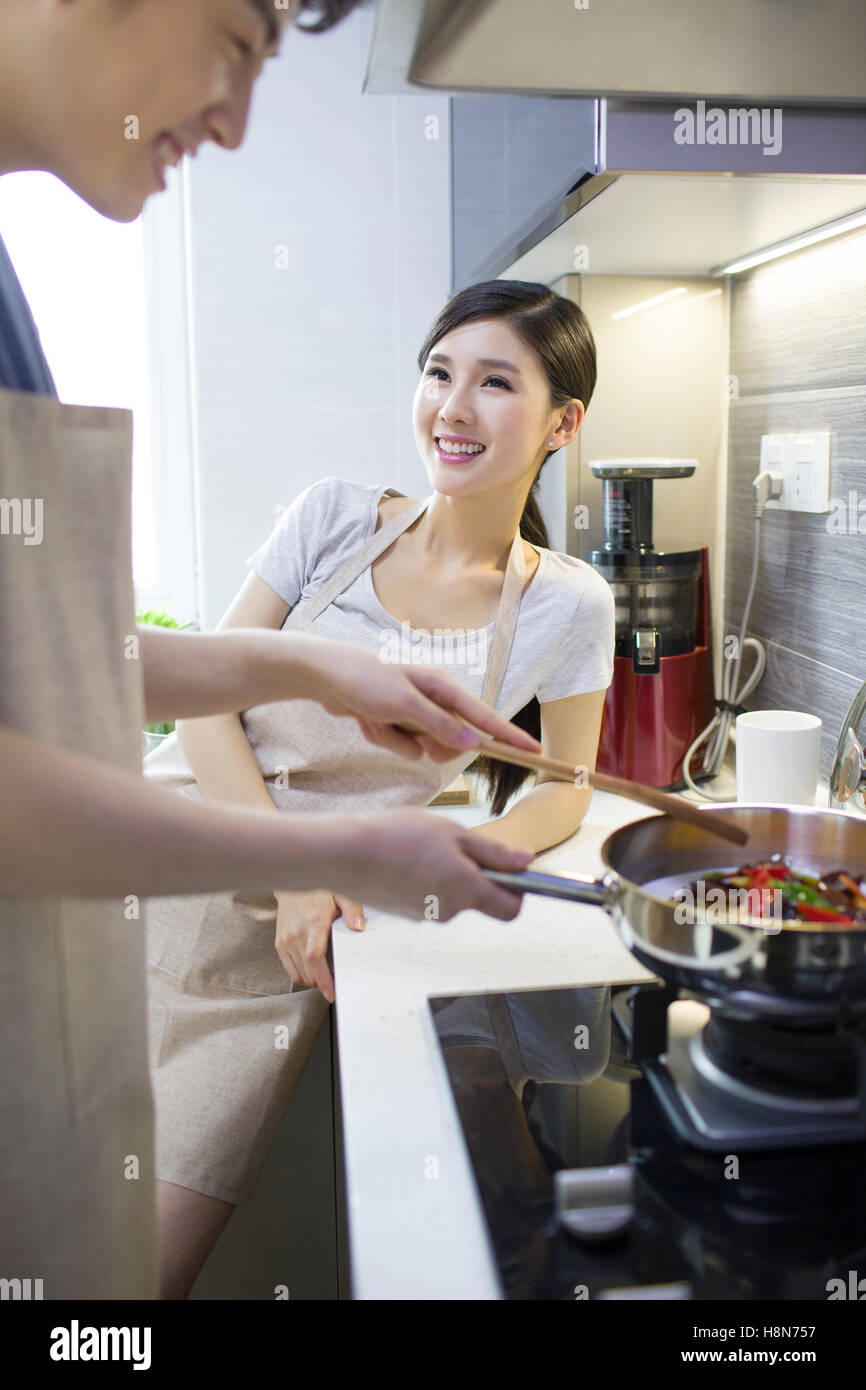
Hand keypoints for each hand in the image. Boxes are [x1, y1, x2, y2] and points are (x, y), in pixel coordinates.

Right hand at [274, 890, 364, 1002]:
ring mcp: (286, 940)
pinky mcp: (280, 944)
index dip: (323, 979)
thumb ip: (352, 910)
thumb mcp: (340, 895)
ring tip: (326, 979)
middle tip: (336, 986)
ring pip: (299, 973)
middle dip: (322, 983)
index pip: (315, 957)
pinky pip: (290, 970)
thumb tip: (359, 928)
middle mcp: (297, 934)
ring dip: (313, 981)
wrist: (293, 885)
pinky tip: (313, 973)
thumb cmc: (318, 892)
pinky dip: (302, 976)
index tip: (331, 992)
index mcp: (313, 923)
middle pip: (308, 970)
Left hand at [309, 643, 541, 762]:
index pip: (485, 717)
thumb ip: (440, 726)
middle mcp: (434, 699)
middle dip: (430, 746)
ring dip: (398, 742)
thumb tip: (474, 744)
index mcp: (443, 687)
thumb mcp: (404, 705)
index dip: (509, 736)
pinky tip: (366, 720)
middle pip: (454, 742)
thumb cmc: (364, 681)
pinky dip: (383, 739)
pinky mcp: (396, 722)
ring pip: (424, 748)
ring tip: (376, 720)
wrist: (323, 675)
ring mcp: (414, 712)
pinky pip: (401, 746)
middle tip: (410, 735)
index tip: (533, 752)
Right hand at [328, 808, 533, 921]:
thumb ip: (493, 852)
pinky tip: (404, 856)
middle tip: (454, 841)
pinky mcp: (404, 911)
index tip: (511, 868)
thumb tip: (526, 862)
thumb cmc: (397, 837)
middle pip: (478, 898)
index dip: (518, 889)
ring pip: (450, 894)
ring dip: (446, 872)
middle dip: (475, 873)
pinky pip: (426, 895)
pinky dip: (424, 878)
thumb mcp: (453, 833)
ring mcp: (424, 915)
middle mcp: (449, 911)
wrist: (343, 854)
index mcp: (467, 891)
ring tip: (422, 844)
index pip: (511, 908)